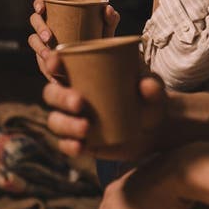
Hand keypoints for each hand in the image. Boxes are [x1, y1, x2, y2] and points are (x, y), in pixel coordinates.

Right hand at [28, 0, 119, 82]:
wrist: (98, 66)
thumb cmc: (99, 41)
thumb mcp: (107, 30)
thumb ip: (111, 19)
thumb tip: (108, 9)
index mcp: (60, 12)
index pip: (43, 1)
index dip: (38, 2)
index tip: (41, 9)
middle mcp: (48, 24)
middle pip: (35, 20)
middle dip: (40, 27)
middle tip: (49, 37)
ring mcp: (44, 42)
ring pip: (33, 41)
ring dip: (39, 48)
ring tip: (50, 56)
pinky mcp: (44, 59)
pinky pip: (40, 63)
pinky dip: (46, 69)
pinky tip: (55, 77)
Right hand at [43, 73, 168, 159]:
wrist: (155, 130)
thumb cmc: (150, 99)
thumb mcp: (154, 91)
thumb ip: (153, 87)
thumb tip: (146, 84)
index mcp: (86, 74)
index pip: (61, 65)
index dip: (52, 62)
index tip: (55, 62)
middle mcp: (74, 95)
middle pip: (52, 94)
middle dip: (60, 96)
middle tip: (79, 102)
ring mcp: (75, 119)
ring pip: (56, 120)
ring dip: (65, 123)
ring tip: (86, 127)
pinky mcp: (81, 141)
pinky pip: (66, 144)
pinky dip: (69, 145)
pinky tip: (80, 146)